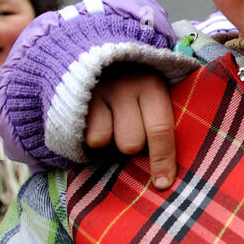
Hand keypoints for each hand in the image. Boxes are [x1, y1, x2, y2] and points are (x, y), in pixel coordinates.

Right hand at [85, 65, 176, 188]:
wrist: (91, 58)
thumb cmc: (131, 88)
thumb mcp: (151, 95)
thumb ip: (161, 121)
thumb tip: (168, 172)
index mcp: (153, 85)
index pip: (161, 129)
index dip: (163, 161)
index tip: (164, 184)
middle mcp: (126, 85)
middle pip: (131, 143)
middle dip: (131, 146)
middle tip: (129, 128)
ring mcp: (99, 91)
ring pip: (104, 141)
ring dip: (108, 139)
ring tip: (111, 120)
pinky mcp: (75, 99)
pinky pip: (84, 136)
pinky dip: (89, 135)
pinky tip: (94, 118)